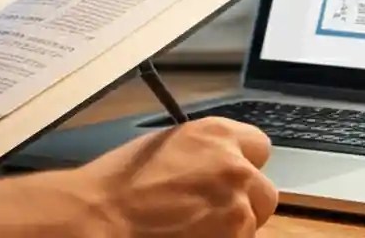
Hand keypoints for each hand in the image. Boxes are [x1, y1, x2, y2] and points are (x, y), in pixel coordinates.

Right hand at [76, 117, 278, 236]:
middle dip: (244, 203)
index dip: (243, 164)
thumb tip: (217, 166)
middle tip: (211, 213)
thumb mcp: (166, 146)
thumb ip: (203, 153)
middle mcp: (236, 169)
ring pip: (251, 224)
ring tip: (190, 229)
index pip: (259, 146)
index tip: (229, 178)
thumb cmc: (120, 182)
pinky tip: (188, 237)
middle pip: (264, 192)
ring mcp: (238, 211)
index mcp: (218, 135)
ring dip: (230, 228)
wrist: (101, 218)